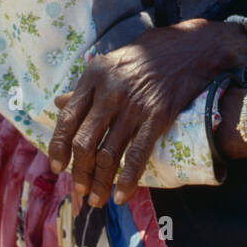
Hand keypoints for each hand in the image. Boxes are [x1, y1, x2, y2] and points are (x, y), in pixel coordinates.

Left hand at [48, 18, 246, 206]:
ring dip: (99, 182)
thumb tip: (58, 104)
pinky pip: (137, 155)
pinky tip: (121, 195)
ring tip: (96, 199)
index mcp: (93, 76)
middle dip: (79, 172)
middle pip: (85, 142)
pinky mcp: (157, 117)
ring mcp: (133, 106)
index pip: (67, 118)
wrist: (189, 47)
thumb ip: (84, 87)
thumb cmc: (147, 56)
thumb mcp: (109, 64)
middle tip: (78, 191)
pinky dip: (127, 180)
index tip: (57, 167)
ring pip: (108, 154)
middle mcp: (109, 91)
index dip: (58, 147)